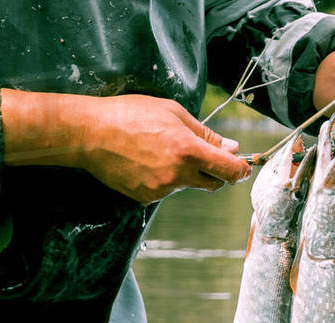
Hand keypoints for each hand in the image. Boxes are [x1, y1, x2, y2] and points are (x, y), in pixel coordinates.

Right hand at [1, 90, 250, 204]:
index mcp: (188, 150)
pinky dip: (164, 179)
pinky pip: (166, 191)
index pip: (229, 170)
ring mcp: (161, 190)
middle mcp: (177, 175)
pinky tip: (146, 162)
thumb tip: (232, 147)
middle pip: (213, 183)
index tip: (244, 166)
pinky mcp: (146, 198)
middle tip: (206, 155)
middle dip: (216, 172)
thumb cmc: (132, 115)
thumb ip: (205, 133)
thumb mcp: (173, 113)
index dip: (241, 170)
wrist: (90, 133)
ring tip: (160, 150)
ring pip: (187, 185)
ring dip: (185, 173)